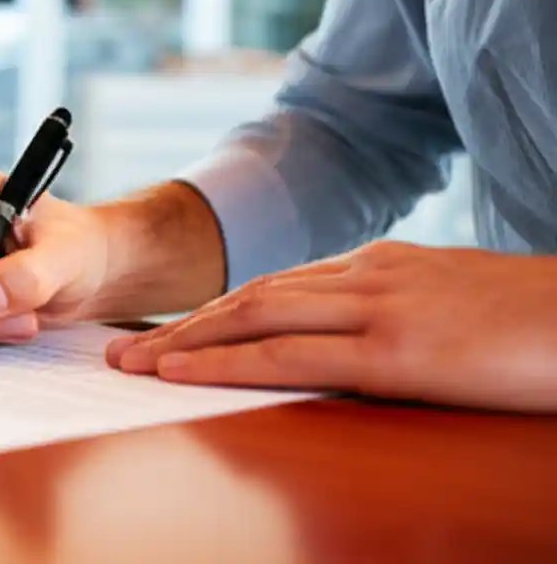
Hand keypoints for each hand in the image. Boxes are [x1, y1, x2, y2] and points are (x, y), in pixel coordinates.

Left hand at [106, 241, 556, 412]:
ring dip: (183, 342)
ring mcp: (378, 308)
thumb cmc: (534, 322)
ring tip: (131, 365)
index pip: (276, 287)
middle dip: (181, 326)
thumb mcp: (452, 305)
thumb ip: (394, 313)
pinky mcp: (395, 351)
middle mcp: (367, 277)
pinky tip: (182, 372)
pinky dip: (225, 360)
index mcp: (379, 266)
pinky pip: (288, 353)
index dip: (215, 313)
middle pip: (249, 296)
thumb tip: (351, 343)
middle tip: (123, 351)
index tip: (171, 334)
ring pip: (253, 317)